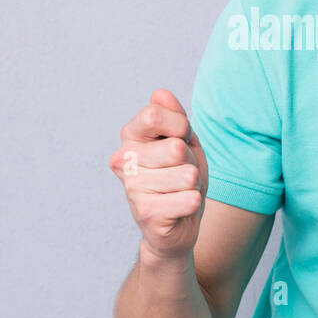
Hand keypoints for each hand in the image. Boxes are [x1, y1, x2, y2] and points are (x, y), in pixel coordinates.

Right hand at [110, 90, 209, 261]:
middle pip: (176, 148)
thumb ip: (174, 115)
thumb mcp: (184, 139)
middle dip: (191, 161)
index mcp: (130, 136)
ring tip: (180, 190)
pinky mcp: (146, 213)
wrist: (178, 224)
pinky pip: (189, 199)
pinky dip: (193, 203)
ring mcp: (132, 188)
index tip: (180, 140)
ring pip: (187, 174)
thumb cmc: (180, 176)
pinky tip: (180, 208)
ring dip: (193, 184)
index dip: (181, 127)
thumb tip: (160, 94)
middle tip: (181, 173)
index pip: (154, 114)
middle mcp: (124, 160)